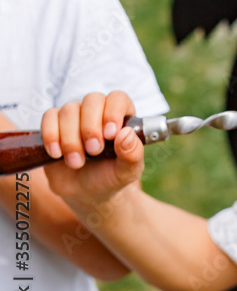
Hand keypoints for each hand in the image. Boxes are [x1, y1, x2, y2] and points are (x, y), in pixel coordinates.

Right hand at [40, 91, 143, 205]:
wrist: (84, 192)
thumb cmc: (110, 177)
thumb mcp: (127, 171)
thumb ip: (132, 154)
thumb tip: (126, 134)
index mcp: (122, 117)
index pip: (118, 98)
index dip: (113, 112)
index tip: (110, 135)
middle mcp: (98, 111)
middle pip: (92, 100)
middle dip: (91, 128)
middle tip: (94, 151)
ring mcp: (75, 116)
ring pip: (69, 110)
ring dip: (71, 139)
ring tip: (77, 162)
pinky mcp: (54, 124)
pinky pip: (49, 117)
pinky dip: (51, 135)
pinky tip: (57, 154)